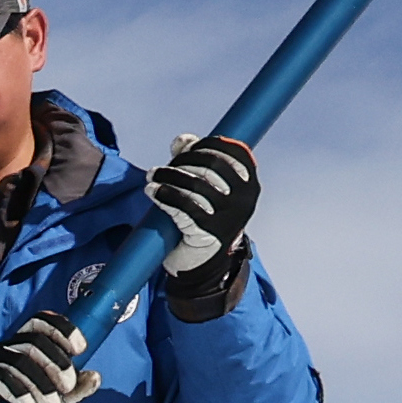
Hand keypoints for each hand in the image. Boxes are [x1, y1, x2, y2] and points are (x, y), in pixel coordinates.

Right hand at [0, 312, 92, 402]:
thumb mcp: (47, 401)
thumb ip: (72, 392)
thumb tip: (95, 377)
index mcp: (22, 346)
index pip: (41, 322)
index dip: (62, 329)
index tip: (80, 349)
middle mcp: (4, 349)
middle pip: (33, 342)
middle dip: (56, 363)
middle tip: (67, 387)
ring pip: (18, 361)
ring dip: (40, 384)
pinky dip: (17, 392)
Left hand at [148, 134, 262, 317]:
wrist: (202, 263)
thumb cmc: (203, 219)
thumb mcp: (207, 191)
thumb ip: (197, 162)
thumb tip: (182, 140)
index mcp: (249, 184)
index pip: (235, 151)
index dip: (207, 144)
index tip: (185, 148)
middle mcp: (245, 198)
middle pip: (211, 165)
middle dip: (182, 161)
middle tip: (161, 167)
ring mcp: (229, 216)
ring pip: (195, 185)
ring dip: (168, 176)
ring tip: (152, 177)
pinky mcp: (209, 232)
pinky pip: (184, 207)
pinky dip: (165, 195)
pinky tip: (152, 191)